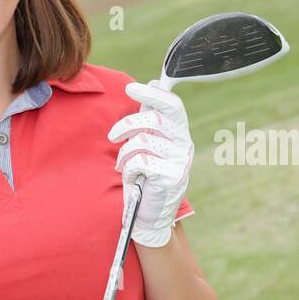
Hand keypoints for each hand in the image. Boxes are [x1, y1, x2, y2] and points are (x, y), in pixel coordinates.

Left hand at [107, 81, 194, 247]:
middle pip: (153, 119)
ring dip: (125, 153)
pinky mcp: (171, 178)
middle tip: (113, 136)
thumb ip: (151, 119)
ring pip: (143, 141)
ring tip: (123, 164)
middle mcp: (185, 145)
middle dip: (127, 124)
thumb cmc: (146, 177)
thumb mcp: (148, 145)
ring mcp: (180, 162)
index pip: (172, 105)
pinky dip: (128, 168)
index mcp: (180, 134)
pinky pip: (140, 161)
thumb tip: (153, 83)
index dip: (153, 94)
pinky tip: (132, 177)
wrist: (151, 215)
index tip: (131, 88)